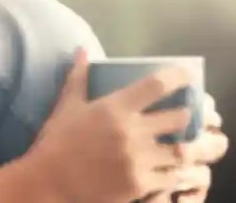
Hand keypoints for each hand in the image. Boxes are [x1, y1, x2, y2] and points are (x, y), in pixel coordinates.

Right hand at [25, 49, 199, 201]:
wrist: (49, 183)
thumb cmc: (57, 141)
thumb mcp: (66, 106)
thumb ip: (79, 77)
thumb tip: (83, 50)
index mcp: (114, 108)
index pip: (157, 85)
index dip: (178, 77)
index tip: (187, 76)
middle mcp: (132, 132)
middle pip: (179, 118)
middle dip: (184, 115)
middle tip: (182, 116)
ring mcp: (139, 160)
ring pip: (180, 151)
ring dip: (180, 148)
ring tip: (176, 146)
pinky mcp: (141, 184)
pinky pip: (171, 177)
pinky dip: (170, 173)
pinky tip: (162, 170)